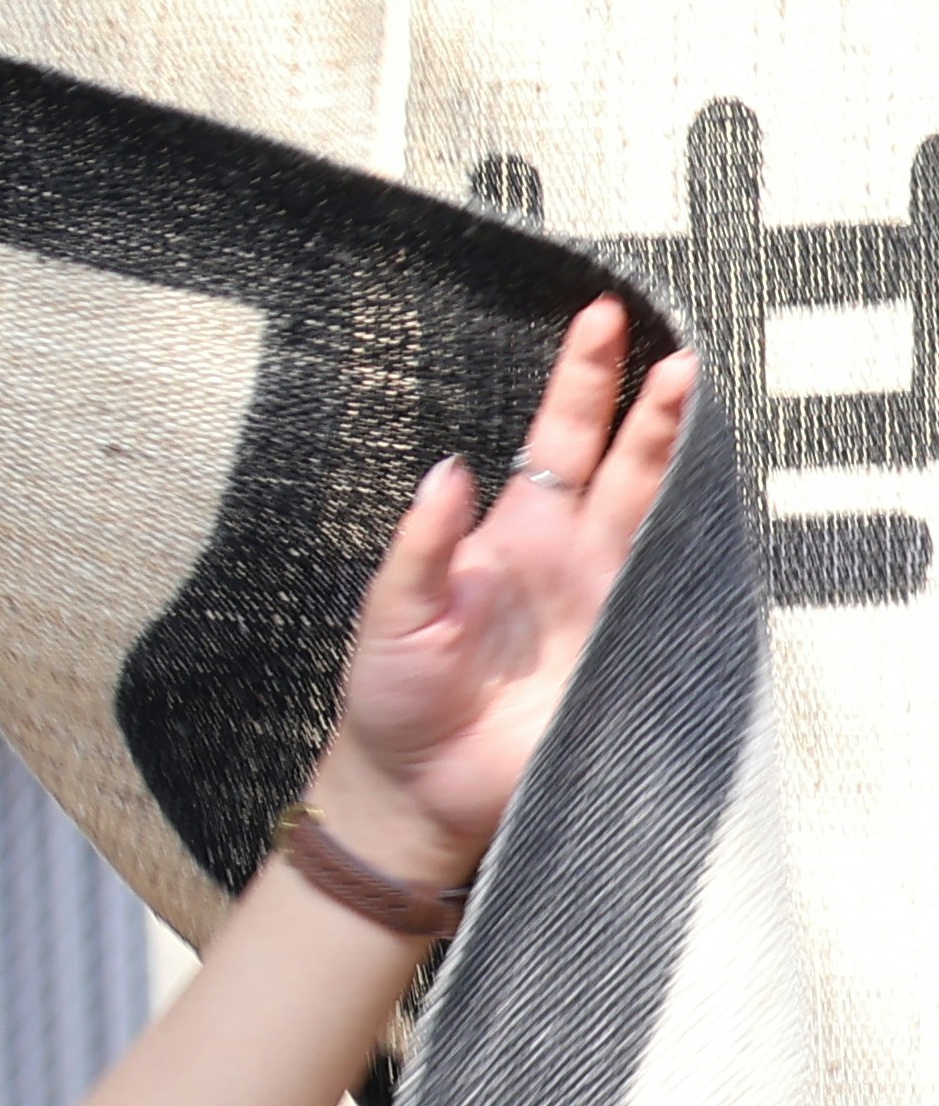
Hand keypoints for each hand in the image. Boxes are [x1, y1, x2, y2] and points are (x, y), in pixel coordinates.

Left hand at [322, 298, 696, 877]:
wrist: (416, 787)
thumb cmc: (394, 694)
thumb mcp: (391, 611)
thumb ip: (421, 545)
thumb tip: (450, 470)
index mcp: (510, 534)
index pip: (555, 439)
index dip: (581, 380)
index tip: (602, 317)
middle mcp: (569, 558)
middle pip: (625, 466)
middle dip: (655, 409)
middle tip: (683, 351)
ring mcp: (607, 603)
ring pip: (659, 516)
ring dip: (681, 462)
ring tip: (700, 396)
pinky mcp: (629, 655)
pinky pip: (675, 594)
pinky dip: (697, 551)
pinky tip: (713, 505)